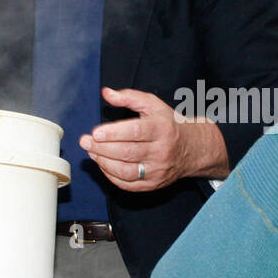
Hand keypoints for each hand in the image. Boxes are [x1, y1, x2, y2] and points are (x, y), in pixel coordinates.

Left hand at [80, 87, 228, 191]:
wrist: (192, 148)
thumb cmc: (168, 124)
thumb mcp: (153, 104)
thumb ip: (129, 97)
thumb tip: (107, 93)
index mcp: (161, 129)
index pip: (135, 132)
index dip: (114, 133)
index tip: (96, 132)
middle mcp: (161, 151)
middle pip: (127, 153)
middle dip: (102, 148)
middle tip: (85, 141)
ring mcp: (157, 170)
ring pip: (126, 171)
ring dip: (103, 162)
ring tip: (92, 152)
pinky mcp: (153, 184)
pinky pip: (128, 184)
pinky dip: (111, 175)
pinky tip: (103, 164)